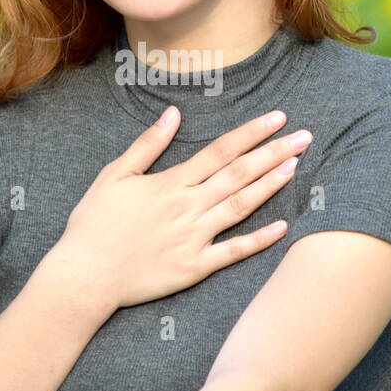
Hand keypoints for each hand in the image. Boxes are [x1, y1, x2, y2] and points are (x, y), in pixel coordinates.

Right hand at [52, 106, 312, 310]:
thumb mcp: (114, 175)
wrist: (84, 276)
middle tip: (306, 137)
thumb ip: (147, 145)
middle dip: (274, 152)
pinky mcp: (194, 267)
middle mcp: (188, 207)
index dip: (251, 133)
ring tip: (296, 166)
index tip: (277, 118)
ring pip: (241, 207)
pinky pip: (233, 252)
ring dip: (270, 185)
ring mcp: (193, 238)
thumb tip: (173, 114)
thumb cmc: (94, 224)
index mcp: (171, 183)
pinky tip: (283, 227)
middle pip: (239, 174)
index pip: (220, 151)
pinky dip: (258, 240)